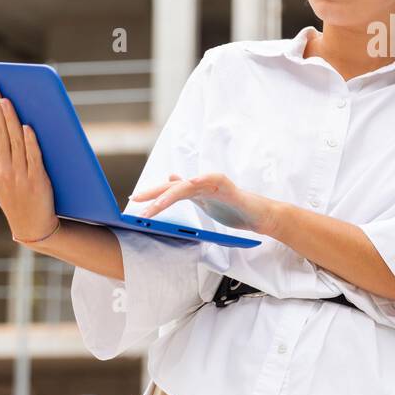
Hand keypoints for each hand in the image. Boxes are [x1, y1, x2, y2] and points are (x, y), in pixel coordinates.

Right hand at [0, 82, 57, 243]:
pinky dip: (30, 141)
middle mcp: (2, 170)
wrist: (32, 225)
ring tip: (6, 100)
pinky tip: (27, 126)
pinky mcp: (36, 180)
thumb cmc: (15, 198)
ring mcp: (19, 175)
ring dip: (10, 119)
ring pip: (14, 141)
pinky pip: (33, 156)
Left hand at [131, 172, 279, 236]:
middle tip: (137, 201)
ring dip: (170, 194)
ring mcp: (216, 185)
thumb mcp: (205, 201)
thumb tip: (171, 179)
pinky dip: (202, 179)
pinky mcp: (229, 189)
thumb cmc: (233, 208)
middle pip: (174, 187)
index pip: (170, 191)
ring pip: (189, 186)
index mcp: (197, 190)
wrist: (258, 215)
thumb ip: (188, 193)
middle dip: (154, 193)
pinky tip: (190, 181)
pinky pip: (214, 181)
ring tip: (155, 205)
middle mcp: (204, 184)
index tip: (135, 200)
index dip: (152, 194)